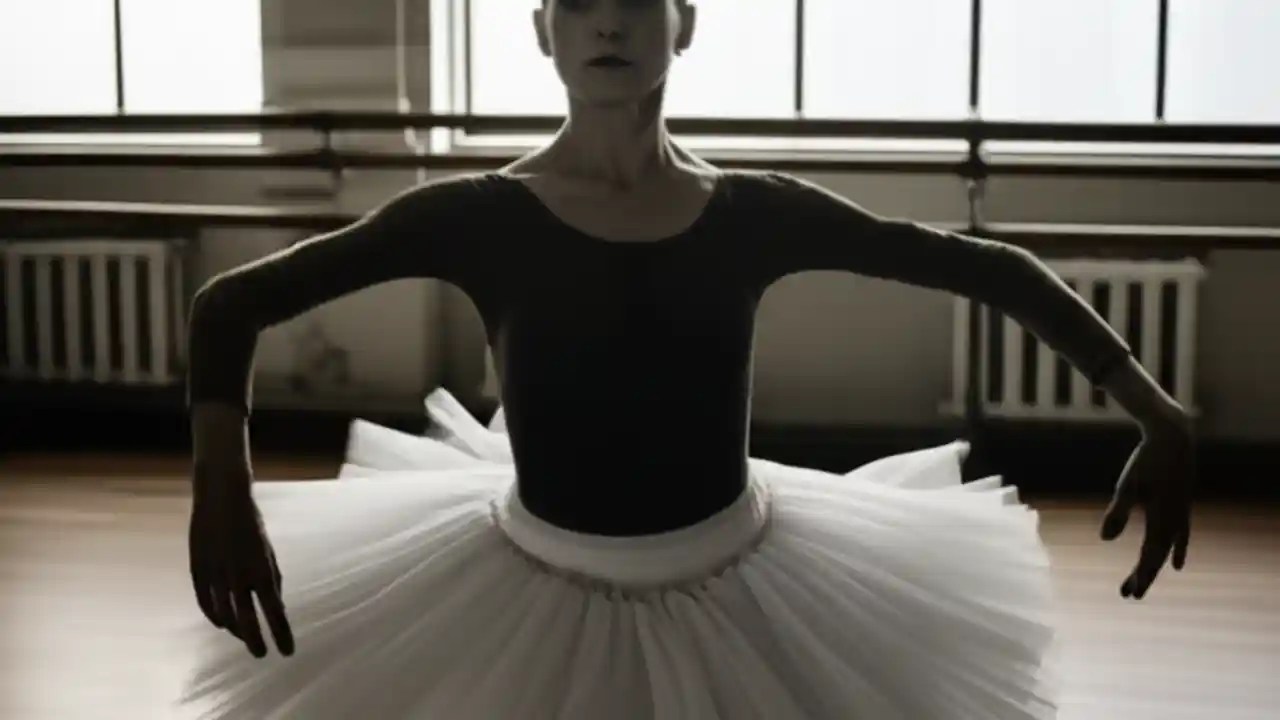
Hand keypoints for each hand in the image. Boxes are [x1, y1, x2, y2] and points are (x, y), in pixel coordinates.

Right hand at [189, 463, 294, 657]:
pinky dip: (214, 616)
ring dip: (235, 630)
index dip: (282, 634)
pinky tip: (222, 624)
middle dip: (255, 642)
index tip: (287, 652)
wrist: (221, 499)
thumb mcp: (268, 551)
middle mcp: (238, 577)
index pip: (275, 612)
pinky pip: (205, 603)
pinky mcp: (197, 571)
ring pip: (224, 616)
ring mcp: (215, 576)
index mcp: (261, 571)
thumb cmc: (251, 525)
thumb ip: (272, 579)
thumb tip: (275, 605)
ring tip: (244, 636)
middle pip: (247, 622)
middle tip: (262, 654)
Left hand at [1100, 412, 1195, 599]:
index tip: (1129, 594)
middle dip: (1143, 576)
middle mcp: (1174, 521)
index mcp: (1161, 519)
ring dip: (1154, 565)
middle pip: (1158, 556)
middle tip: (1128, 594)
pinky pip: (1182, 536)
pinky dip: (1178, 550)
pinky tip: (1178, 564)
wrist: (1173, 437)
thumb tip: (1104, 540)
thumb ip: (1117, 512)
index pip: (1149, 557)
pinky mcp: (1182, 506)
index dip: (1140, 577)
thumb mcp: (1127, 485)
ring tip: (1143, 581)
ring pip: (1168, 548)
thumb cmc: (1147, 460)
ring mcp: (1181, 514)